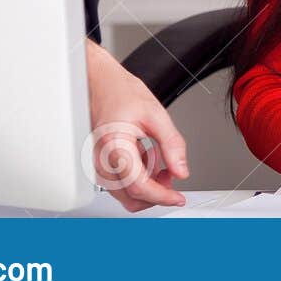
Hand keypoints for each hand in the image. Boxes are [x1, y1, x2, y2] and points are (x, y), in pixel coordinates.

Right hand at [85, 39, 189, 211]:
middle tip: (173, 175)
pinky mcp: (100, 163)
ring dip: (148, 184)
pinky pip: (120, 182)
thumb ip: (172, 144)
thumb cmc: (121, 92)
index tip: (178, 197)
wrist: (100, 82)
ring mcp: (98, 164)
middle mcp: (101, 161)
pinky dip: (139, 176)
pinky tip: (148, 156)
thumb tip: (181, 170)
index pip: (139, 187)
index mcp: (114, 148)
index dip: (162, 196)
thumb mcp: (156, 114)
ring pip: (125, 193)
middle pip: (130, 197)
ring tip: (160, 159)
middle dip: (156, 193)